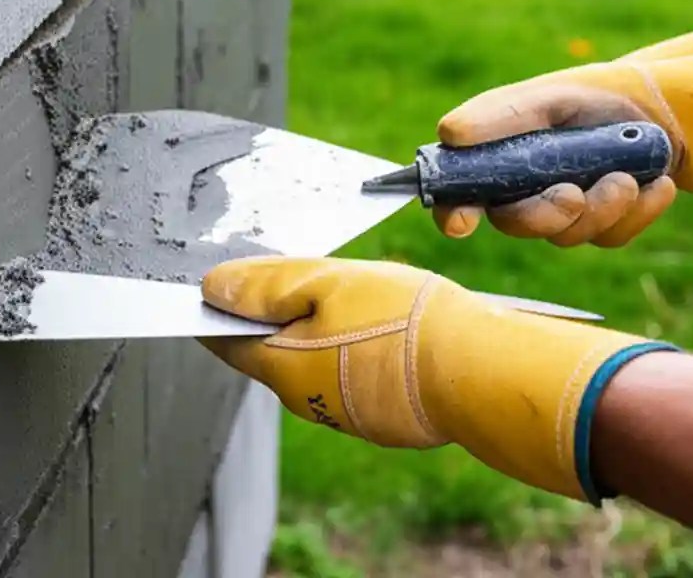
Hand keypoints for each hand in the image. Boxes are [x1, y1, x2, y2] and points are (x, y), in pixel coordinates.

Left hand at [199, 255, 675, 502]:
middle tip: (290, 276)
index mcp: (280, 367)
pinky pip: (350, 376)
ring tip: (342, 295)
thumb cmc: (403, 321)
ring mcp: (345, 414)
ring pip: (312, 364)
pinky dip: (352, 349)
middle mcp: (305, 400)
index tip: (213, 285)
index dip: (215, 309)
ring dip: (315, 332)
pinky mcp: (382, 416)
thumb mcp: (328, 283)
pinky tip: (378, 326)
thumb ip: (267, 285)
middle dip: (271, 317)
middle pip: (269, 351)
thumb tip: (211, 287)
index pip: (224, 339)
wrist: (482, 374)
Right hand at [434, 18, 692, 245]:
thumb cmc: (585, 98)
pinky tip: (657, 185)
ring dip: (601, 208)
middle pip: (515, 224)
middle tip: (572, 195)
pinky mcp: (602, 228)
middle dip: (544, 215)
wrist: (652, 111)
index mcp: (494, 165)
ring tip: (627, 178)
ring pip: (568, 234)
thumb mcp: (544, 99)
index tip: (461, 222)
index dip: (453, 214)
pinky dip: (638, 211)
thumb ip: (500, 117)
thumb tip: (449, 132)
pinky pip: (613, 237)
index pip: (458, 198)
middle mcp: (521, 197)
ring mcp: (562, 216)